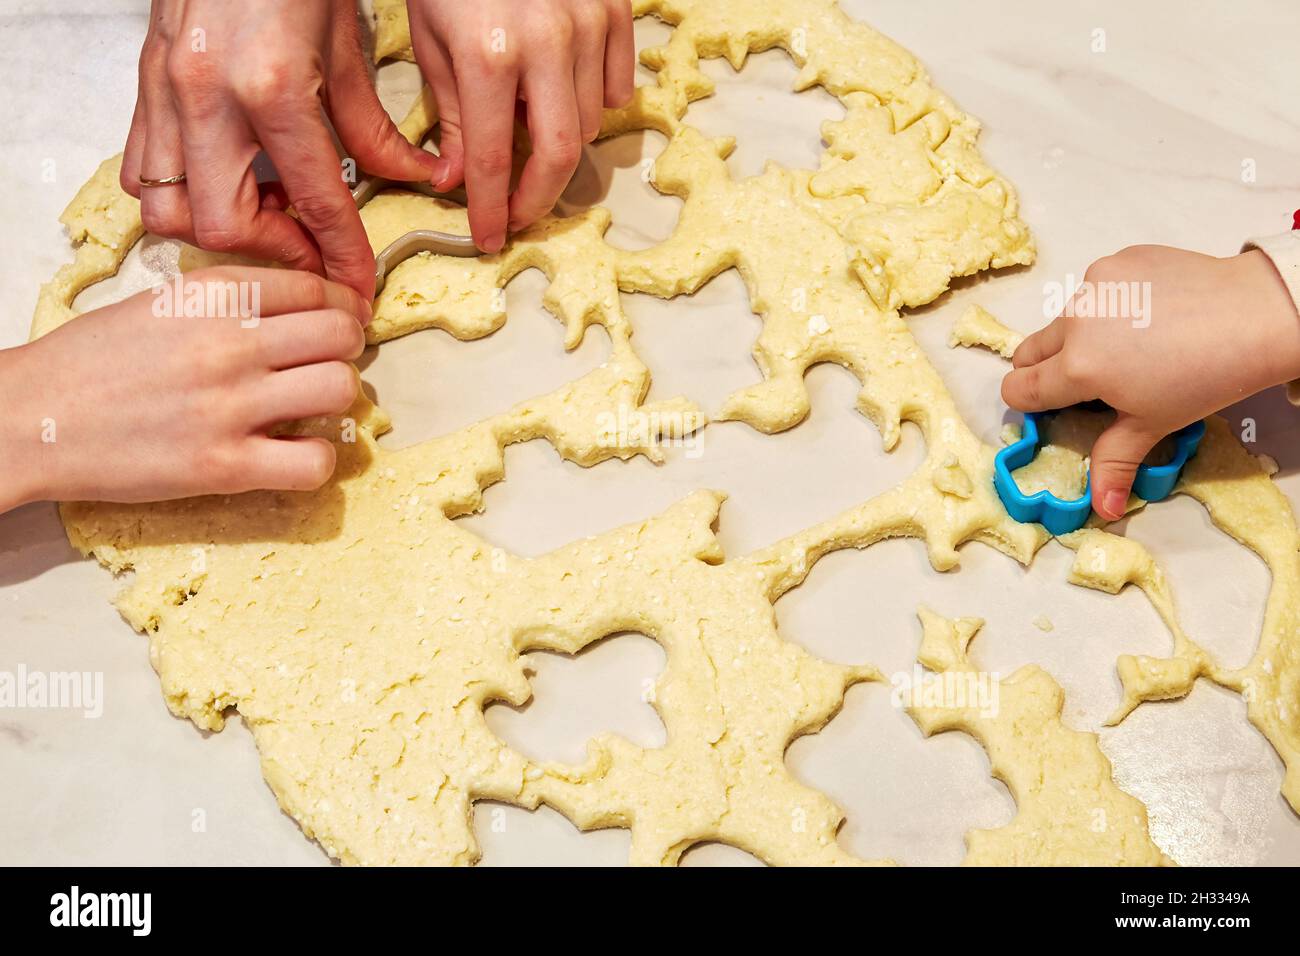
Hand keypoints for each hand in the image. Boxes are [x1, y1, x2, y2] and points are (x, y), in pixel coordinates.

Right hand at [0, 268, 367, 512]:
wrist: (29, 419)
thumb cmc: (92, 362)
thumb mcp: (160, 304)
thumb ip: (229, 301)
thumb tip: (300, 307)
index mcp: (212, 296)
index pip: (316, 289)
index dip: (339, 307)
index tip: (339, 321)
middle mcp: (228, 343)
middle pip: (342, 334)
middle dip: (347, 348)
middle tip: (327, 363)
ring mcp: (229, 406)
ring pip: (340, 388)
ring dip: (337, 400)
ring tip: (311, 407)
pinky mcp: (224, 466)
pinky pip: (315, 463)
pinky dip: (317, 461)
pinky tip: (293, 453)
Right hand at [121, 0, 437, 300]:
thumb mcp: (352, 49)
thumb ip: (377, 129)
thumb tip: (415, 180)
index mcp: (272, 86)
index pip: (312, 200)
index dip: (340, 254)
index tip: (357, 285)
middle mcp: (207, 94)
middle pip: (221, 225)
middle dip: (273, 249)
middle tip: (311, 248)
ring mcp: (165, 89)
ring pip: (166, 207)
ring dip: (220, 227)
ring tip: (267, 212)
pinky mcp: (145, 82)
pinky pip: (142, 169)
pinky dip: (183, 192)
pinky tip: (229, 178)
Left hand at [407, 0, 635, 252]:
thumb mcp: (432, 40)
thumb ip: (451, 116)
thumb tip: (459, 181)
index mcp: (488, 54)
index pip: (493, 159)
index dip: (491, 208)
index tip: (489, 236)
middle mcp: (545, 43)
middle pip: (560, 155)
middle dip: (539, 197)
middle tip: (520, 213)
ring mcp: (588, 25)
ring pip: (590, 122)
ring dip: (559, 138)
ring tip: (528, 124)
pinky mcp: (614, 10)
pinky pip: (616, 86)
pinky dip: (593, 102)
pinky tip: (561, 89)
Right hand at [1002, 245, 1299, 519]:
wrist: (1259, 314)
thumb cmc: (1206, 377)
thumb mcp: (1154, 424)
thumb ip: (1114, 463)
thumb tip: (1100, 511)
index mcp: (1077, 368)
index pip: (1017, 388)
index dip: (1030, 403)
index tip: (1056, 407)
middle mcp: (1075, 321)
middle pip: (1029, 352)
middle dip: (1046, 369)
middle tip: (1091, 382)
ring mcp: (1095, 285)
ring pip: (1066, 319)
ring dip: (1082, 335)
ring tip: (1133, 344)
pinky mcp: (1118, 260)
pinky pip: (1097, 289)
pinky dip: (1112, 304)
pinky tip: (1151, 314)